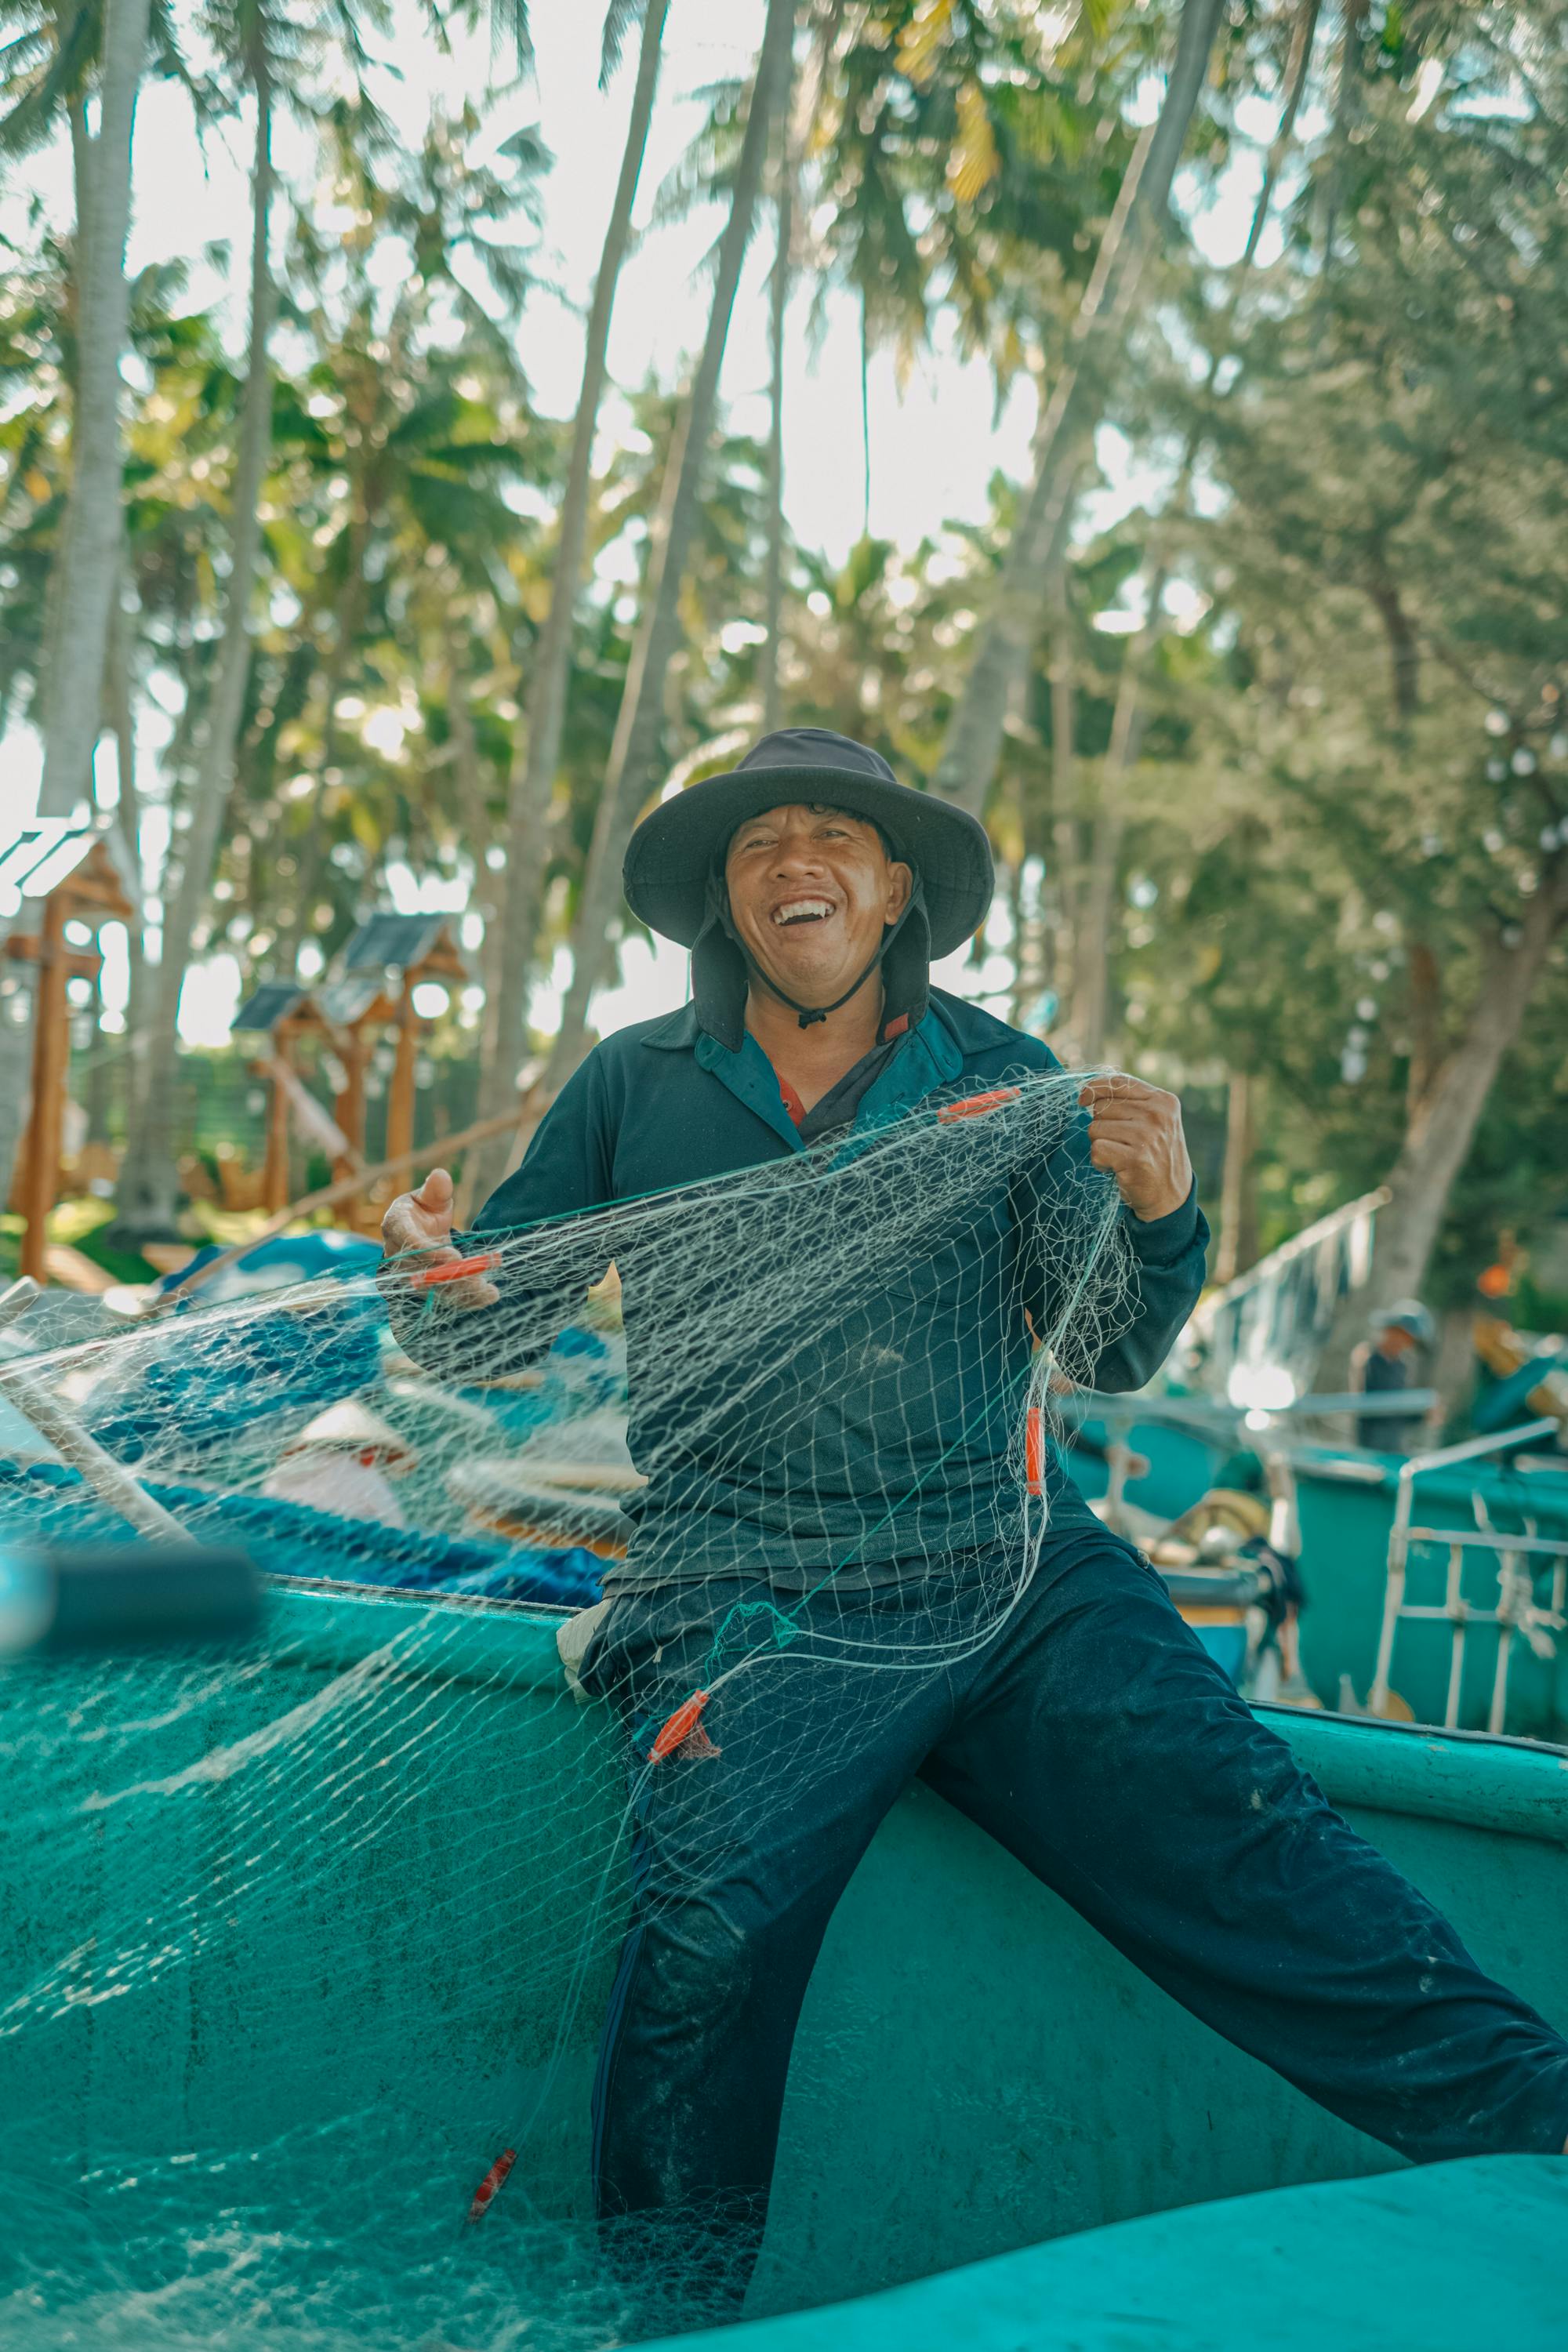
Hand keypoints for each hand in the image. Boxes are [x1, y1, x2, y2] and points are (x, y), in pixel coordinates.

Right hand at [379, 1168, 499, 1310]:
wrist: (418, 1230)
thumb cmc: (423, 1209)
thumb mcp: (429, 1195)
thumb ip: (435, 1189)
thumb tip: (441, 1177)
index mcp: (396, 1225)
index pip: (410, 1243)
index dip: (431, 1252)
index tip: (455, 1256)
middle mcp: (397, 1254)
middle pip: (423, 1272)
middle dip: (452, 1277)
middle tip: (479, 1279)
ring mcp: (410, 1273)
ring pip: (435, 1288)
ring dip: (463, 1292)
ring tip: (490, 1292)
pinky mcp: (425, 1286)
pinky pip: (444, 1295)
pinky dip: (467, 1299)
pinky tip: (488, 1296)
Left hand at [1078, 1075, 1192, 1222]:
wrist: (1171, 1197)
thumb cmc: (1155, 1155)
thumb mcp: (1155, 1121)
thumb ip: (1131, 1102)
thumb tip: (1089, 1091)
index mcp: (1163, 1100)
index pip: (1118, 1083)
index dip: (1094, 1088)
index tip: (1082, 1099)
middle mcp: (1157, 1115)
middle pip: (1102, 1107)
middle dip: (1101, 1126)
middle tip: (1119, 1144)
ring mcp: (1147, 1136)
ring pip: (1095, 1128)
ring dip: (1100, 1145)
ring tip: (1120, 1156)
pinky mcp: (1135, 1158)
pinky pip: (1097, 1149)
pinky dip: (1100, 1162)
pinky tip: (1116, 1168)